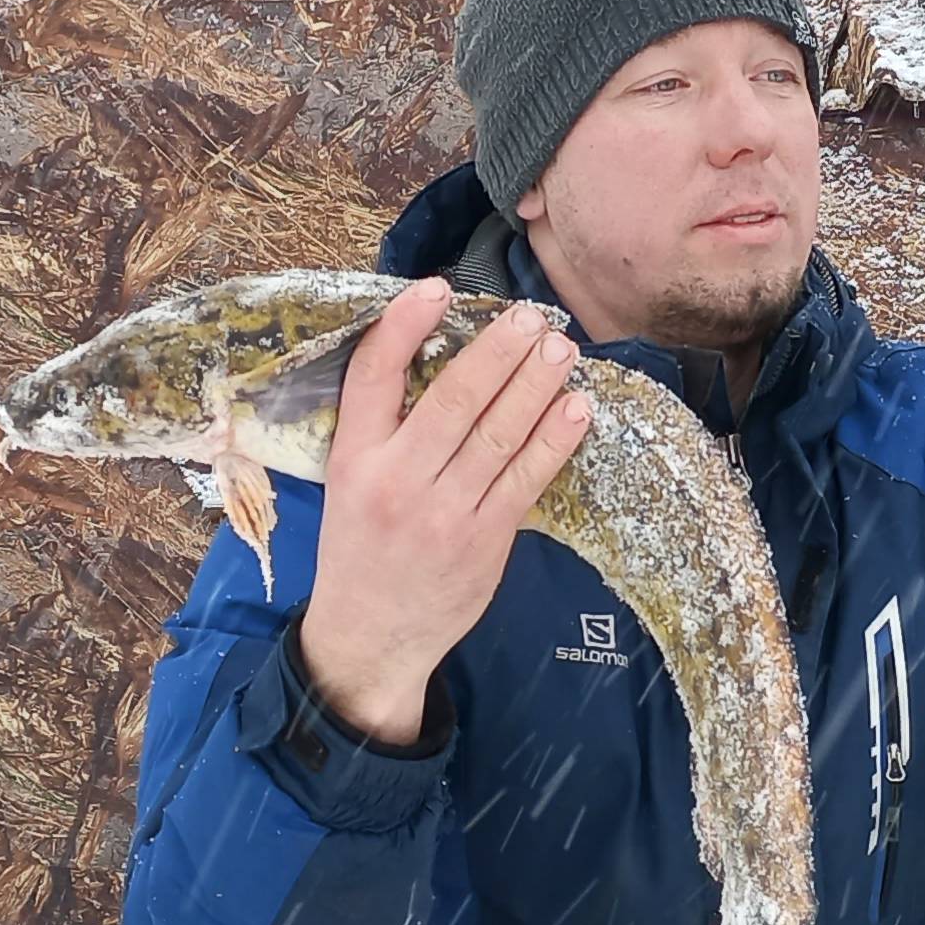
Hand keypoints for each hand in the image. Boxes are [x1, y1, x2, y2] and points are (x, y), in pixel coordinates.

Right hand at [291, 281, 594, 744]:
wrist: (371, 637)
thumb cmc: (361, 549)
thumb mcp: (349, 484)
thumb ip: (383, 430)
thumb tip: (440, 357)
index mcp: (353, 461)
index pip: (372, 378)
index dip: (402, 326)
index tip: (436, 287)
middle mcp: (396, 481)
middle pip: (452, 400)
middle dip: (497, 352)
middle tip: (531, 317)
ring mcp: (443, 513)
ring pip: (497, 435)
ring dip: (535, 386)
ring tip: (561, 349)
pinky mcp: (485, 541)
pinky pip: (526, 480)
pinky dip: (554, 440)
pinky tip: (575, 408)